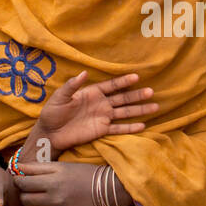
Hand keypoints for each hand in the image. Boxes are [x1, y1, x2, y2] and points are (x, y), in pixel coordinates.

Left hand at [12, 161, 102, 205]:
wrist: (107, 190)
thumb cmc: (82, 174)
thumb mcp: (61, 166)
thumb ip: (37, 167)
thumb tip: (17, 168)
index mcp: (52, 183)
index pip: (22, 184)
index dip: (20, 181)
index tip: (24, 180)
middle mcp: (55, 201)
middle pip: (26, 201)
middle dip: (26, 195)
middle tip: (33, 191)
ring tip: (44, 202)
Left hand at [38, 71, 157, 153]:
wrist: (50, 133)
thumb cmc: (53, 112)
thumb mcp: (60, 97)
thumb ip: (72, 86)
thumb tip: (84, 73)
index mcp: (93, 93)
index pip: (112, 85)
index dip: (124, 81)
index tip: (136, 77)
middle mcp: (101, 104)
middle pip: (123, 98)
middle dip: (137, 95)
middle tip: (151, 92)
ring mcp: (103, 117)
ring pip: (125, 112)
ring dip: (139, 110)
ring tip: (155, 107)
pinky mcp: (101, 130)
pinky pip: (118, 128)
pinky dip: (130, 127)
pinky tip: (142, 125)